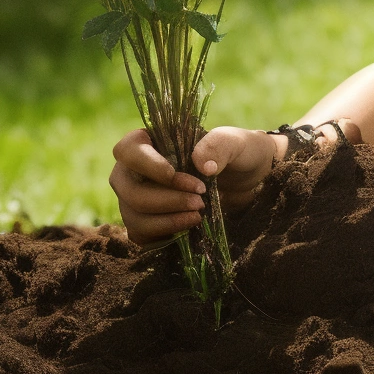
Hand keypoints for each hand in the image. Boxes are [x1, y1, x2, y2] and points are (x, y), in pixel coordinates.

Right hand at [108, 125, 280, 247]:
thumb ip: (218, 145)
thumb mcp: (235, 142)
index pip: (128, 150)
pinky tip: (189, 226)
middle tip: (199, 200)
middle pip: (126, 187)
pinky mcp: (149, 221)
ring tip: (198, 214)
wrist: (248, 183)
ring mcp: (139, 197)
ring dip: (164, 219)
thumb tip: (202, 166)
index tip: (172, 174)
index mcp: (152, 141)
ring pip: (131, 213)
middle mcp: (138, 170)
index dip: (145, 164)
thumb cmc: (237, 154)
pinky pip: (139, 233)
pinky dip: (163, 233)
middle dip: (163, 198)